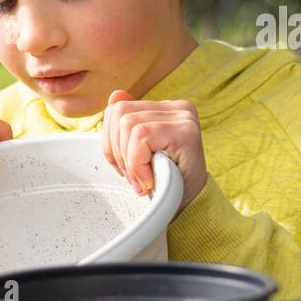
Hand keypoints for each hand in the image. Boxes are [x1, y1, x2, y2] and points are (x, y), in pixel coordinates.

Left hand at [101, 90, 205, 212]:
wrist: (190, 205)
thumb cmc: (164, 181)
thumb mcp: (138, 151)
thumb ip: (127, 124)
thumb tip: (114, 95)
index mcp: (164, 110)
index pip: (118, 108)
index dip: (110, 140)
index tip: (122, 165)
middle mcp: (176, 108)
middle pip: (119, 113)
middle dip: (117, 151)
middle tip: (133, 176)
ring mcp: (182, 117)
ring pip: (128, 124)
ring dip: (129, 160)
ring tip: (143, 179)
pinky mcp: (185, 131)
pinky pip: (141, 137)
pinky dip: (137, 163)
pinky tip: (150, 178)